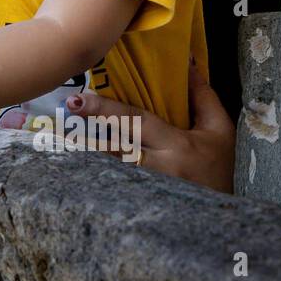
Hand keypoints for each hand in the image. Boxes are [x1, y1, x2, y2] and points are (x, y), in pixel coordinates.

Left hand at [67, 59, 235, 192]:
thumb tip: (189, 62)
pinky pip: (113, 189)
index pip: (136, 122)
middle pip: (113, 149)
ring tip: (56, 145)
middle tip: (57, 122)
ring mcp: (147, 190)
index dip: (106, 110)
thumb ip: (202, 96)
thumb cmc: (221, 167)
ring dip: (84, 159)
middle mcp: (159, 169)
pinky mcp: (140, 205)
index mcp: (177, 146)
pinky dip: (94, 179)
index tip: (78, 100)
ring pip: (109, 172)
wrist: (225, 218)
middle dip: (84, 137)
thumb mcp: (220, 130)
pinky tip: (71, 172)